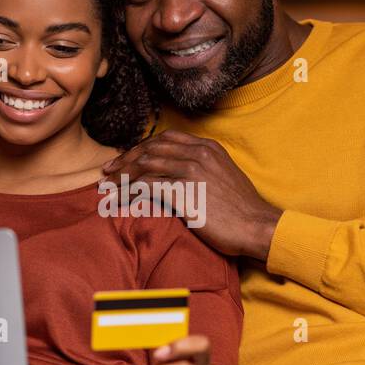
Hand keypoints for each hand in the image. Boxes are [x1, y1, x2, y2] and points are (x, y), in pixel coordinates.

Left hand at [102, 130, 280, 260]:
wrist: (256, 226)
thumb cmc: (241, 209)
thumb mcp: (223, 177)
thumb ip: (203, 168)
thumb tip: (180, 173)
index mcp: (207, 147)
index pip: (165, 138)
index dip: (142, 147)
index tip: (127, 158)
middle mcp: (198, 153)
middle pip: (151, 148)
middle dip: (126, 159)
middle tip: (108, 171)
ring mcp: (191, 171)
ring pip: (145, 165)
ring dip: (123, 175)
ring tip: (108, 185)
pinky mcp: (184, 191)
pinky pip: (147, 186)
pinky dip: (129, 190)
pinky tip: (119, 197)